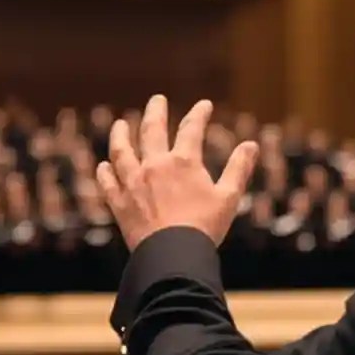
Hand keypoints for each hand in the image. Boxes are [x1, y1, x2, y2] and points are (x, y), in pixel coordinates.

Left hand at [97, 95, 258, 250]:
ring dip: (121, 134)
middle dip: (155, 111)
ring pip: (122, 151)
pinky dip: (105, 172)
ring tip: (120, 124)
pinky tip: (103, 165)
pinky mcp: (120, 202)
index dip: (199, 114)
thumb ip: (239, 169)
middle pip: (151, 129)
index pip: (192, 129)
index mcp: (184, 162)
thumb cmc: (204, 228)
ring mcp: (134, 182)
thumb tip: (251, 144)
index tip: (205, 105)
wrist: (173, 255)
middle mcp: (155, 165)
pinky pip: (109, 182)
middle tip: (157, 99)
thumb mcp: (229, 197)